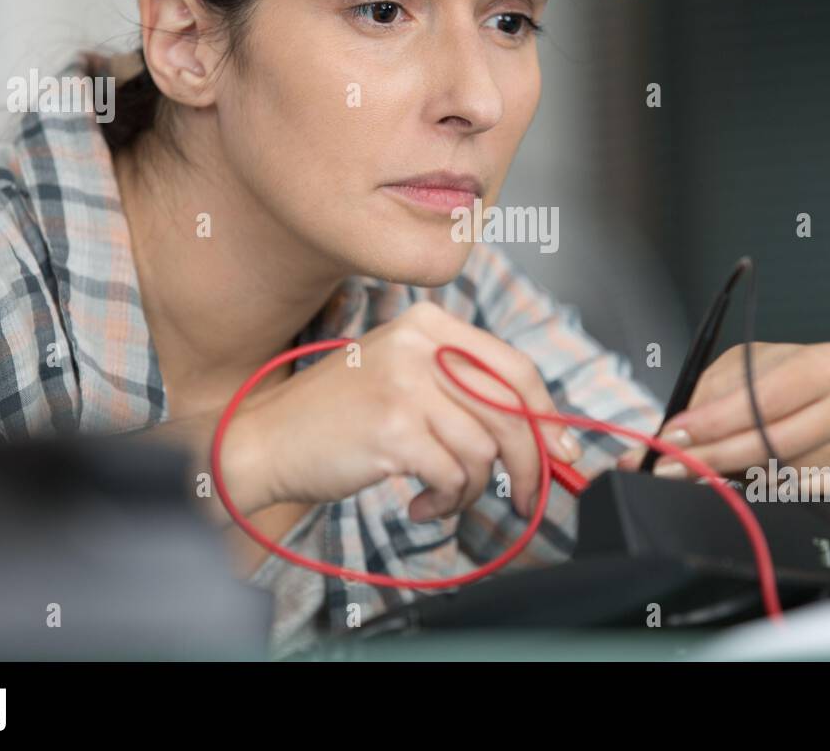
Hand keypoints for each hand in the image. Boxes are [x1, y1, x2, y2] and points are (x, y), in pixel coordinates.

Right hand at [225, 301, 580, 522]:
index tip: (563, 452)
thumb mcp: (402, 374)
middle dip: (529, 465)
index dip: (548, 416)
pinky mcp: (392, 430)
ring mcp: (405, 386)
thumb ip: (463, 388)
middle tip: (526, 497)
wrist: (266, 439)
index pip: (514, 368)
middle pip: (510, 412)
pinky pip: (453, 476)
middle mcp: (420, 346)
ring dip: (471, 490)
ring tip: (443, 497)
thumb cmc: (339, 414)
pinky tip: (420, 505)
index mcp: (430, 325)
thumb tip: (541, 433)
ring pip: (484, 451)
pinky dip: (446, 502)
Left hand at [616, 342, 829, 502]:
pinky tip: (746, 476)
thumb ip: (709, 398)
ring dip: (734, 474)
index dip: (715, 422)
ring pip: (782, 473)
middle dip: (714, 456)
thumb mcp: (740, 370)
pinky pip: (799, 493)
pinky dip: (765, 487)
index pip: (764, 399)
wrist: (821, 400)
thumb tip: (671, 439)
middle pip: (774, 443)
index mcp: (828, 363)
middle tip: (672, 466)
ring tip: (703, 466)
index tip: (674, 437)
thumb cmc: (776, 380)